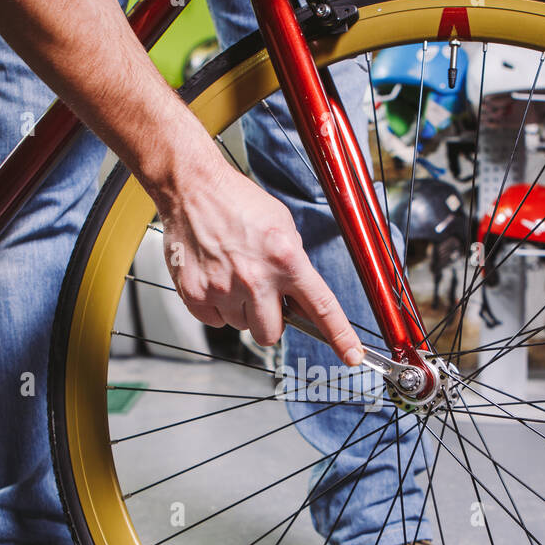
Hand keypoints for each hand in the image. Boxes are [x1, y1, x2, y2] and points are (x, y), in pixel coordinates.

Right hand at [157, 161, 363, 366]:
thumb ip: (294, 264)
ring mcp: (223, 289)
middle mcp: (256, 279)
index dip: (340, 336)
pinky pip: (214, 322)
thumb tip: (300, 298)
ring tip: (232, 275)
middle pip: (272, 334)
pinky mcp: (195, 294)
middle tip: (262, 297)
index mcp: (286, 259)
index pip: (321, 307)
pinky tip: (214, 279)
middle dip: (270, 321)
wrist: (192, 188)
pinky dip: (216, 307)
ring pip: (242, 327)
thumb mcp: (282, 226)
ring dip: (241, 310)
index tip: (352, 356)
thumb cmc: (238, 203)